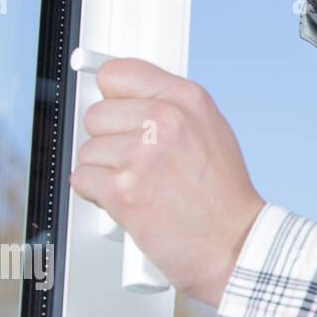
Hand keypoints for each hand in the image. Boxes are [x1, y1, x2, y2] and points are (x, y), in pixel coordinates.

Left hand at [69, 57, 266, 308]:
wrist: (233, 243)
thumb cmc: (223, 197)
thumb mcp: (210, 132)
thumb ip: (169, 109)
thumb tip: (125, 99)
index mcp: (188, 99)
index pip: (118, 73)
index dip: (114, 97)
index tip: (114, 108)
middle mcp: (166, 119)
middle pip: (96, 114)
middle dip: (109, 141)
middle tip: (137, 162)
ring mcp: (143, 153)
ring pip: (88, 150)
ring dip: (105, 172)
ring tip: (142, 185)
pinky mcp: (123, 189)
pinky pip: (82, 179)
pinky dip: (99, 195)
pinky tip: (131, 201)